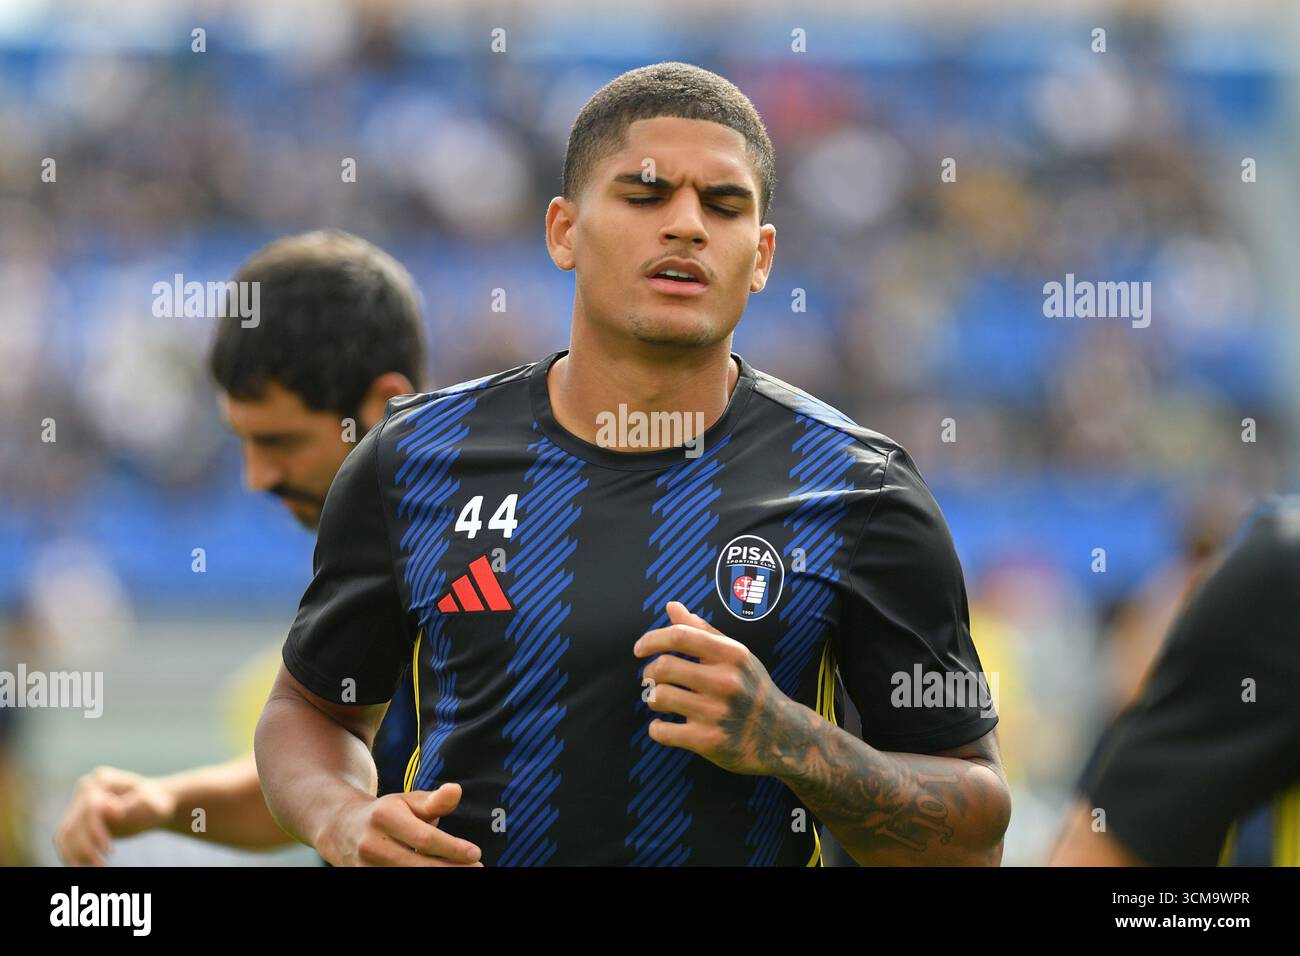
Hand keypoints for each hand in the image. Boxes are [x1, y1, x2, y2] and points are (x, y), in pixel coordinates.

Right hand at [54, 766, 177, 865]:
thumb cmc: (153, 803)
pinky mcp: (75, 819)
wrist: (152, 805)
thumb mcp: (148, 803)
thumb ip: (129, 806)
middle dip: (87, 848)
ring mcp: (77, 803)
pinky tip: (81, 867)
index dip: (96, 829)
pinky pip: (64, 839)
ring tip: (95, 868)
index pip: (90, 806)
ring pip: (67, 833)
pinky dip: (69, 854)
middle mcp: (85, 788)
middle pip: (76, 822)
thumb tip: (111, 811)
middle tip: (102, 866)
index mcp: (102, 779)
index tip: (110, 850)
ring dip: (76, 855)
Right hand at [318, 783, 482, 866]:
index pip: (424, 838)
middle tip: (477, 870)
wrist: (341, 828)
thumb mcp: (407, 801)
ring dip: (437, 877)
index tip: (475, 853)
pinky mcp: (362, 878)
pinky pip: (393, 882)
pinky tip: (438, 877)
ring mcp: (364, 867)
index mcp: (385, 817)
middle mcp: (372, 844)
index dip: (452, 848)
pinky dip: (417, 882)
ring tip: (461, 875)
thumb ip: (434, 800)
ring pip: (406, 877)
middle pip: (417, 865)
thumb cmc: (386, 813)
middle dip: (449, 869)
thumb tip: (457, 790)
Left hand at [633, 601, 795, 776]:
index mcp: (732, 654)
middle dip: (650, 673)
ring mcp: (716, 712)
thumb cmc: (751, 689)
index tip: (640, 649)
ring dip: (653, 698)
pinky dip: (656, 728)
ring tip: (663, 701)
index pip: (680, 635)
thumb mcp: (735, 656)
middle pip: (663, 666)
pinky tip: (664, 725)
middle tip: (654, 679)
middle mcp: (726, 681)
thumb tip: (672, 606)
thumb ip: (702, 630)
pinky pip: (662, 731)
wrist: (781, 736)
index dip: (652, 639)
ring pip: (659, 697)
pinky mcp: (708, 741)